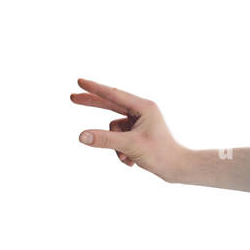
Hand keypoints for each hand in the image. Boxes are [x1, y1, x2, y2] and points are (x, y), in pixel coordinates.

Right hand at [70, 78, 186, 181]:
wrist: (177, 169)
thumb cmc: (160, 154)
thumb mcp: (129, 146)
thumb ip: (104, 140)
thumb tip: (81, 136)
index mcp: (144, 107)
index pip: (114, 95)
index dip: (95, 88)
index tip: (79, 81)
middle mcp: (142, 111)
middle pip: (111, 105)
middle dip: (93, 104)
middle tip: (72, 97)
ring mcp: (140, 122)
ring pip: (114, 129)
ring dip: (115, 146)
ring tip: (127, 158)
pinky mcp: (138, 133)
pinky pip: (119, 139)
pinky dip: (121, 151)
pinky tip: (132, 162)